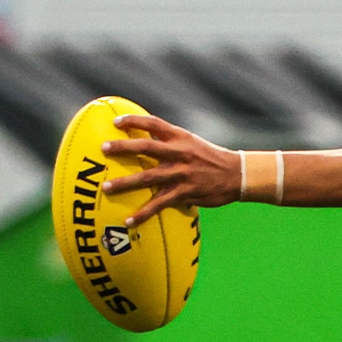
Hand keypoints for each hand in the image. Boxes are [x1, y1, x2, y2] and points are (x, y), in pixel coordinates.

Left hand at [100, 115, 241, 226]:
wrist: (237, 174)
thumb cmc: (211, 158)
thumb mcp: (193, 143)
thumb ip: (171, 141)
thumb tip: (146, 138)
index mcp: (181, 138)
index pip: (154, 124)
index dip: (134, 121)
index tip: (115, 122)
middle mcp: (179, 153)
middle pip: (146, 147)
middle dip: (123, 147)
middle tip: (103, 148)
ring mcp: (181, 174)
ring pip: (148, 177)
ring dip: (125, 183)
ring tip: (106, 188)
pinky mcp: (185, 192)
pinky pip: (160, 204)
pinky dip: (143, 213)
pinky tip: (129, 220)